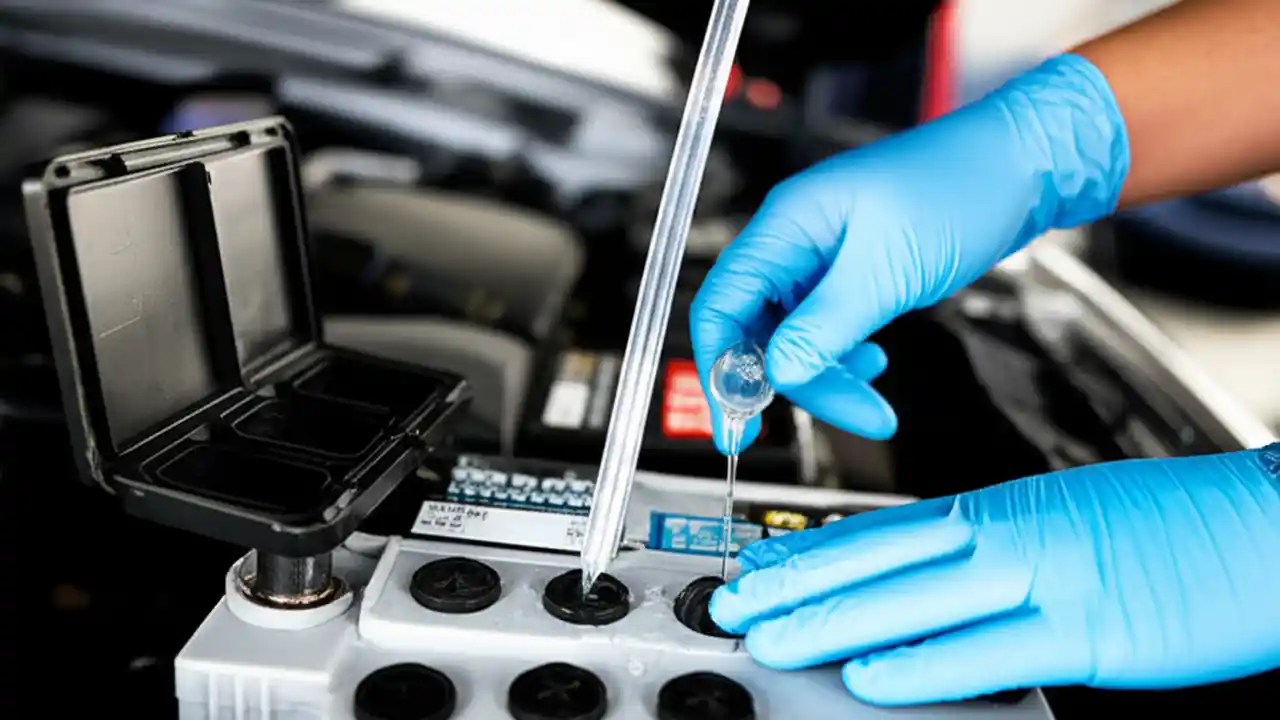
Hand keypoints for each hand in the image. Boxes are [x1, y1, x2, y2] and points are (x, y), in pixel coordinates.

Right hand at [690, 53, 1128, 452]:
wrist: (1024, 166)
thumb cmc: (959, 187)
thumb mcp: (887, 268)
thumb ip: (824, 326)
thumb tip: (777, 374)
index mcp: (786, 223)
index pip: (722, 303)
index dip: (720, 367)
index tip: (736, 424)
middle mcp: (794, 241)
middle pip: (758, 329)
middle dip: (793, 381)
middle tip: (845, 417)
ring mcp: (822, 258)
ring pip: (794, 336)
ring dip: (826, 374)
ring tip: (874, 400)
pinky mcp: (852, 273)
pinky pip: (825, 328)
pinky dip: (845, 356)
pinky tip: (876, 360)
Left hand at [710, 445, 1279, 704]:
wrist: (1268, 521)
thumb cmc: (1179, 524)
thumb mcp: (1068, 515)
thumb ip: (996, 542)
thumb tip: (932, 562)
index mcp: (1004, 508)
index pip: (885, 530)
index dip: (812, 550)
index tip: (758, 563)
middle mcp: (1012, 535)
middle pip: (881, 559)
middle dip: (796, 582)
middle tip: (731, 601)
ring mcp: (1048, 580)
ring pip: (916, 599)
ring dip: (833, 618)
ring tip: (768, 635)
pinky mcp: (1092, 631)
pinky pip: (992, 652)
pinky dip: (926, 664)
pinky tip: (871, 675)